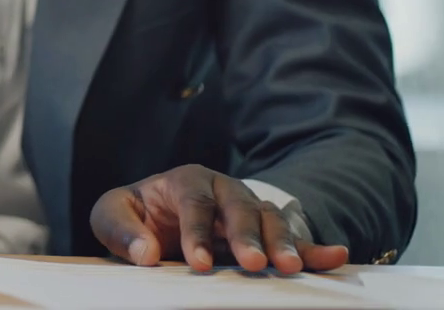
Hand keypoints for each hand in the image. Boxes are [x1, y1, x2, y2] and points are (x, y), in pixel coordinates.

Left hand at [90, 164, 348, 273]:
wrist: (160, 218)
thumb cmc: (137, 216)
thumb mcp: (113, 215)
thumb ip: (121, 230)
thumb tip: (145, 254)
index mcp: (186, 181)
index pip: (194, 202)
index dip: (196, 231)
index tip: (195, 264)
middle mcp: (224, 190)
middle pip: (241, 207)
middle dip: (248, 235)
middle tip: (254, 263)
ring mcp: (251, 210)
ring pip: (272, 219)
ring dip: (283, 243)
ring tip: (291, 269)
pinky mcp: (269, 235)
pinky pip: (297, 238)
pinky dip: (316, 249)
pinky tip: (336, 257)